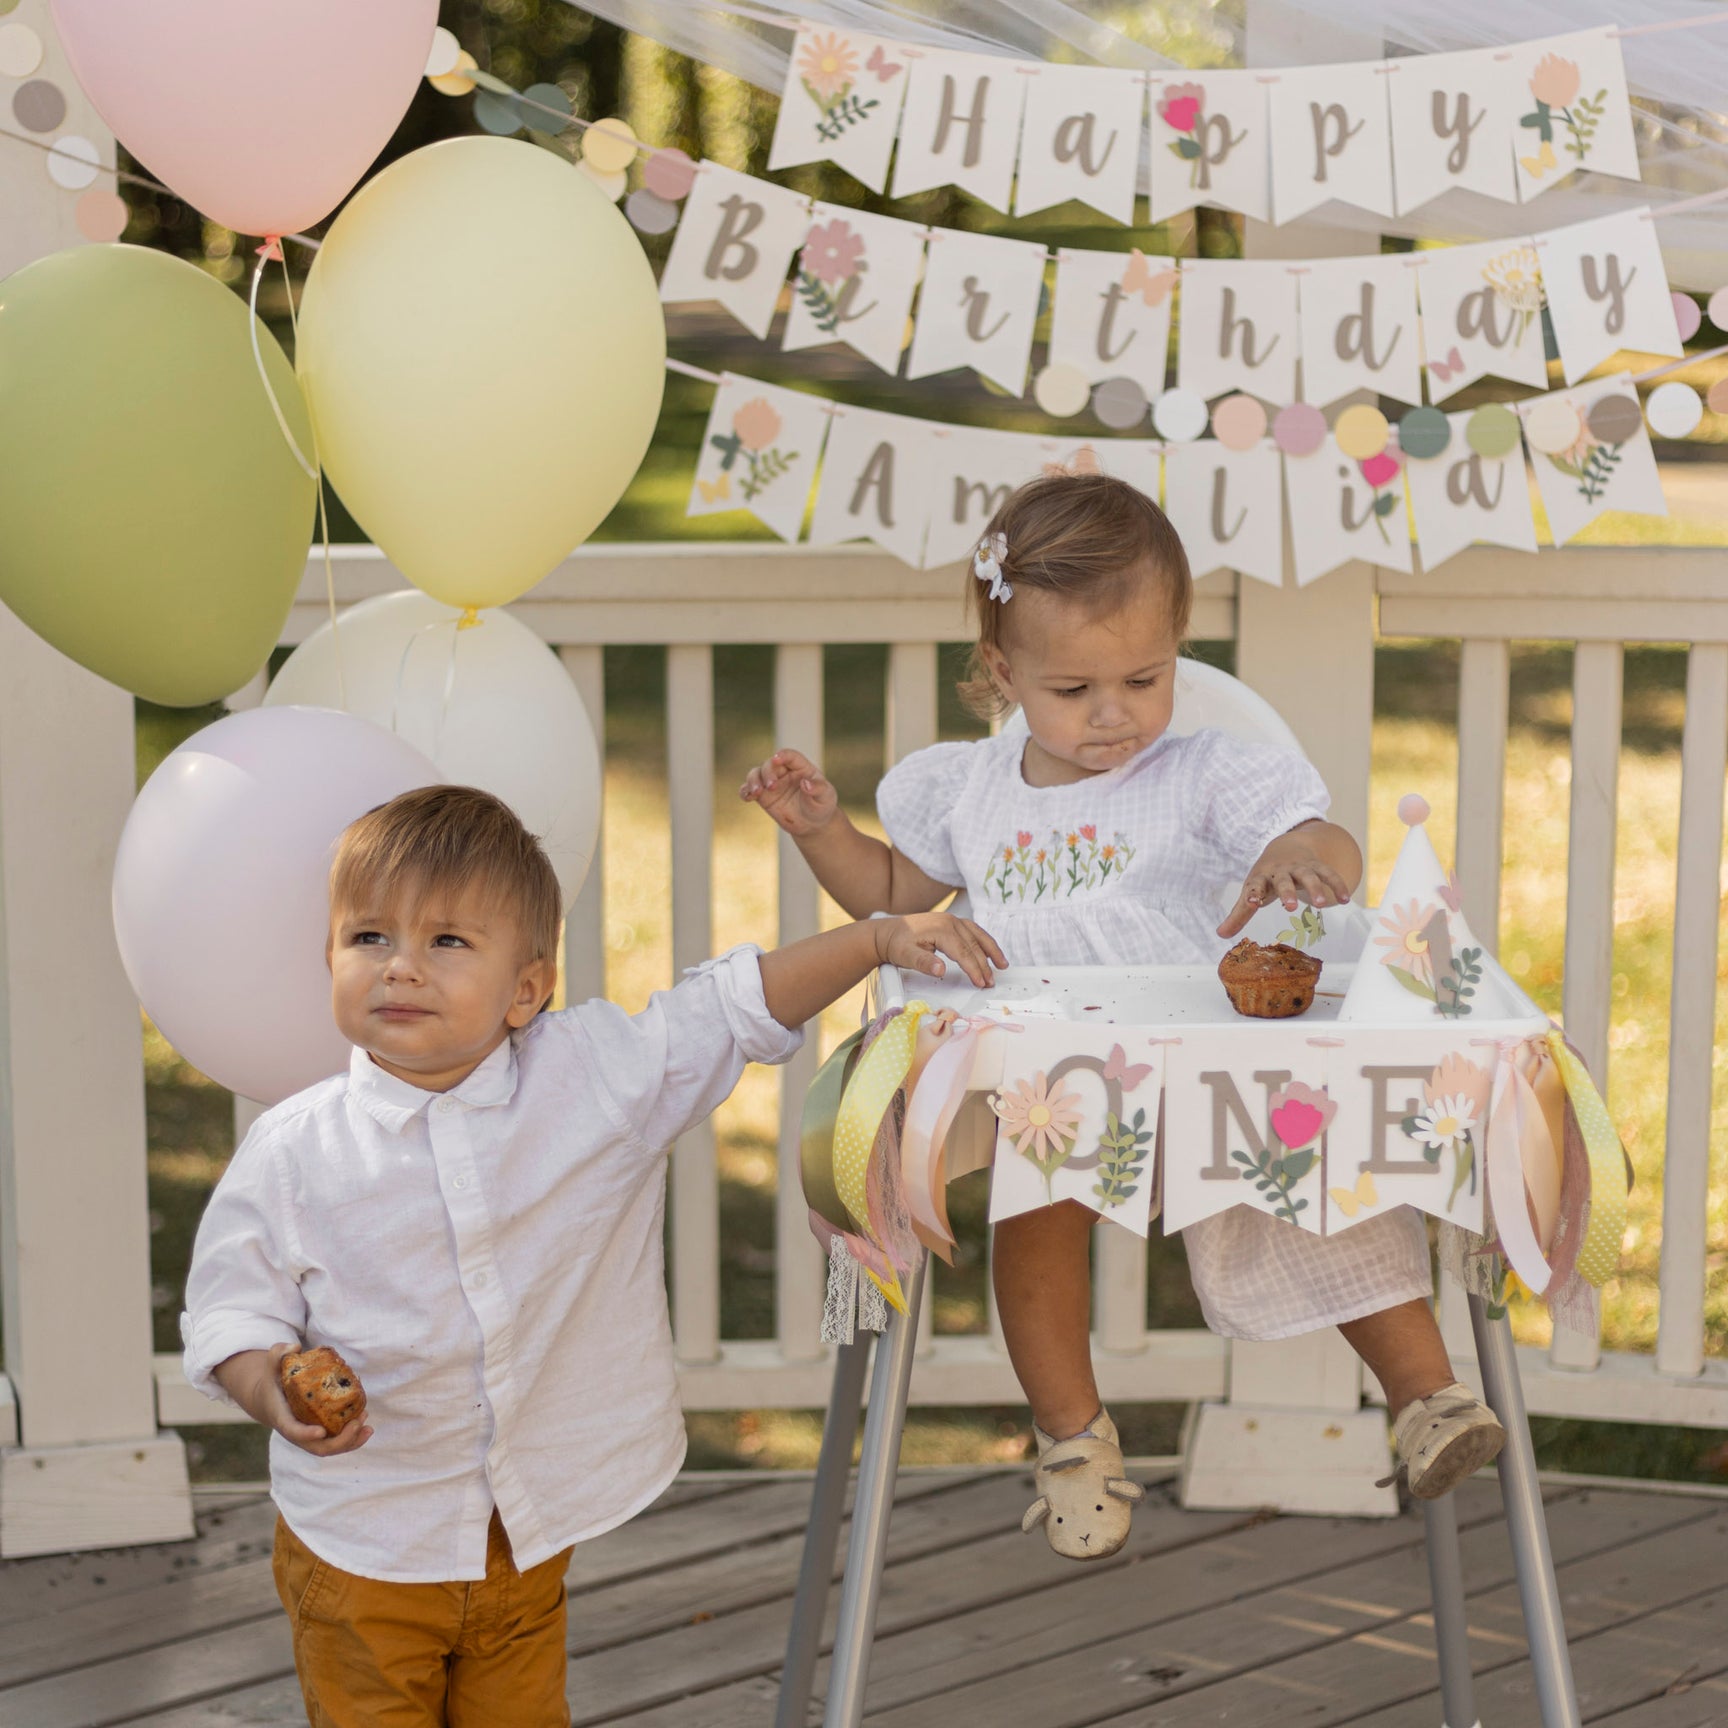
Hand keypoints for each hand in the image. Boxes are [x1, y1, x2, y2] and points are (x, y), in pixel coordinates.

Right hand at [222, 1343, 373, 1457]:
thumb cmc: (274, 1382)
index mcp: (283, 1419)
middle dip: (340, 1441)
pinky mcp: (320, 1434)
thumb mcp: (272, 1367)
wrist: (271, 1400)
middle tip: (357, 1422)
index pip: (294, 1431)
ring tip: (367, 1425)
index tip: (321, 1431)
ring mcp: (309, 1437)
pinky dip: (352, 1437)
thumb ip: (278, 1354)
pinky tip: (366, 1425)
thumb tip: (295, 1347)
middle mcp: (297, 1433)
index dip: (306, 1434)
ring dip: (351, 1441)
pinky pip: (337, 1442)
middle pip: (318, 1447)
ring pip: (331, 1448)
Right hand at [740, 749, 837, 837]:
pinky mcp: (763, 796)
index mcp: (801, 767)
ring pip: (756, 774)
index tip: (776, 759)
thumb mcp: (825, 797)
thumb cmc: (821, 806)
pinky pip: (749, 790)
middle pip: (770, 764)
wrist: (812, 824)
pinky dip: (745, 791)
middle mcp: (784, 772)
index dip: (782, 755)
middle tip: (771, 786)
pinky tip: (747, 798)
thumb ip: (818, 788)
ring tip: (756, 793)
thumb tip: (806, 783)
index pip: (790, 756)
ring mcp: (772, 783)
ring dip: (753, 781)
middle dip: (768, 773)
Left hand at [875, 912, 1006, 987]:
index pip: (963, 952)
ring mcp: (952, 920)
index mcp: (941, 929)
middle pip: (973, 945)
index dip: (974, 969)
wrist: (887, 932)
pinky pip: (973, 931)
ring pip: (978, 935)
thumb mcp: (905, 956)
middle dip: (984, 965)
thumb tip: (941, 969)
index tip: (981, 982)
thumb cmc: (896, 944)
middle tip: (990, 982)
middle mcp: (950, 921)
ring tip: (1003, 965)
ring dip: (992, 950)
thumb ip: (924, 962)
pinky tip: (990, 951)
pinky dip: (984, 942)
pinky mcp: (951, 922)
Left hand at [1217, 850, 1352, 938]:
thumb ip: (1239, 914)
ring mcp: (1300, 867)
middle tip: (1291, 907)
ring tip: (1321, 905)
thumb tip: (1221, 934)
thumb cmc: (1265, 877)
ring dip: (1315, 888)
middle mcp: (1280, 871)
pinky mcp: (1316, 866)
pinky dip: (1337, 884)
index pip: (1255, 886)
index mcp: (1261, 878)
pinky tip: (1345, 899)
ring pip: (1308, 875)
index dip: (1253, 894)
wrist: (1284, 846)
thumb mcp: (1252, 891)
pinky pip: (1328, 873)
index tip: (1252, 903)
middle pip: (1284, 881)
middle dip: (1287, 893)